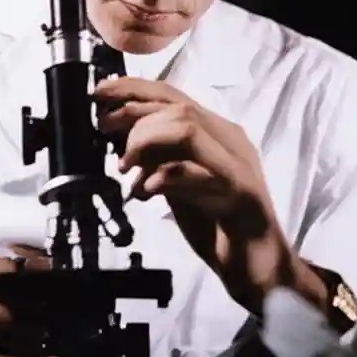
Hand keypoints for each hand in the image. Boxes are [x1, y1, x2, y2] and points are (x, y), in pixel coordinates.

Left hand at [94, 77, 321, 314]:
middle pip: (177, 106)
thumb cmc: (216, 226)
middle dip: (133, 113)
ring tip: (128, 168)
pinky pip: (198, 174)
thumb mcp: (176, 186)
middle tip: (104, 130)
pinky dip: (164, 178)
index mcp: (217, 135)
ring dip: (146, 142)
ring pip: (187, 130)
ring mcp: (237, 166)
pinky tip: (145, 192)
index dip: (133, 89)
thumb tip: (118, 138)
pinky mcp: (240, 194)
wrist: (258, 267)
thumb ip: (156, 160)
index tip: (98, 93)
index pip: (173, 95)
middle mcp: (230, 142)